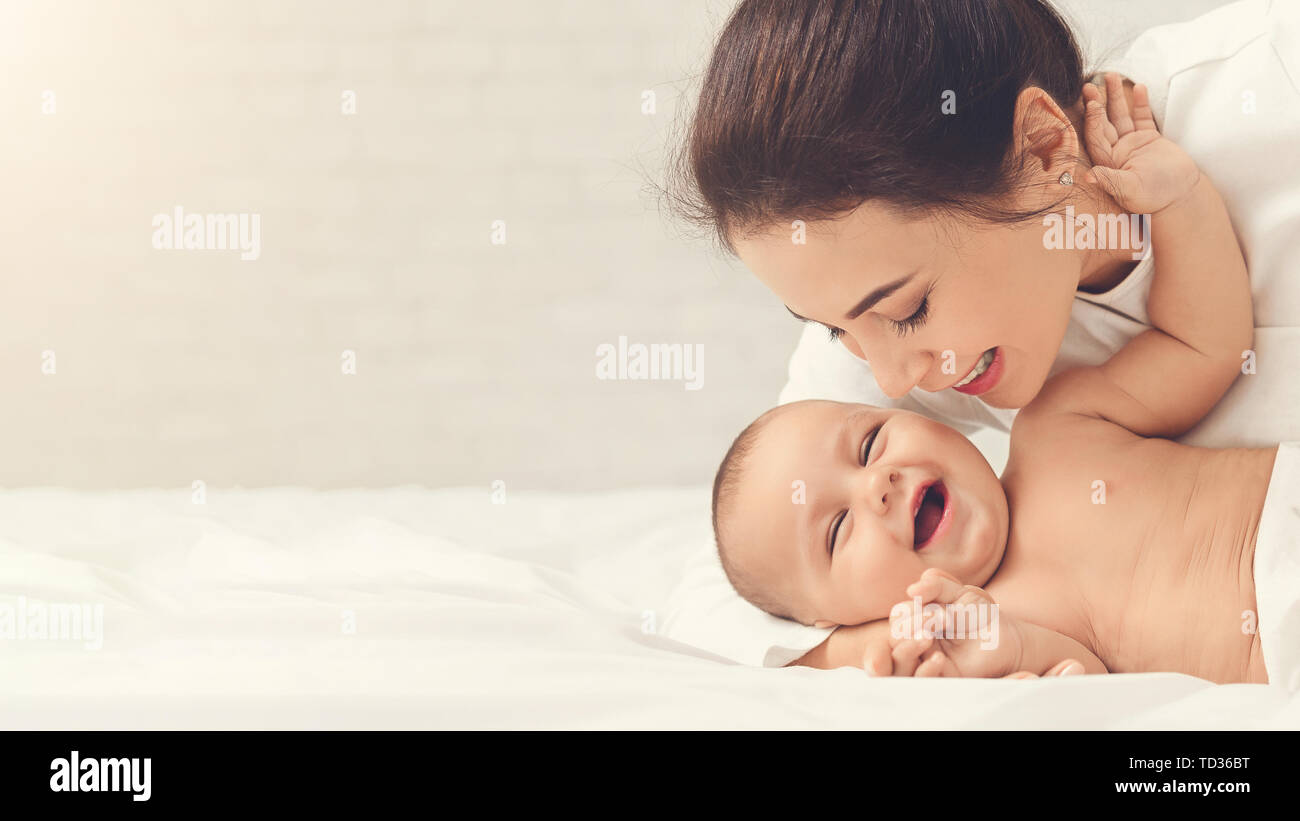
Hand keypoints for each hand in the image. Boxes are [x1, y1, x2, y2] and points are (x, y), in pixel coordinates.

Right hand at [884, 568, 1024, 678]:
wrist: (1006, 637)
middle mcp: (916, 641)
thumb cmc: (979, 613)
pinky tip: (939, 659)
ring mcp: (926, 662)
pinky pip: (920, 681)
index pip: (898, 617)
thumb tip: (911, 590)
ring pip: (899, 660)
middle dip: (911, 626)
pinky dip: (924, 669)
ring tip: (929, 637)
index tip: (929, 605)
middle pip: (894, 638)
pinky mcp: (940, 681)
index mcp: (917, 620)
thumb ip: (936, 586)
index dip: (909, 611)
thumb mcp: (959, 593)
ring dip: (908, 647)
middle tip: (939, 618)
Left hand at [1081, 73, 1198, 214]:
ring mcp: (1132, 144)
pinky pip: (1141, 117)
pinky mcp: (1149, 139)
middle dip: (1097, 103)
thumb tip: (1087, 176)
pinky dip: (1140, 103)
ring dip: (1115, 97)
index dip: (1093, 120)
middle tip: (1089, 85)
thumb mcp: (1130, 190)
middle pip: (1104, 123)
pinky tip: (1138, 87)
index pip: (1096, 138)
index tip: (1092, 103)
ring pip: (1121, 116)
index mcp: (1108, 163)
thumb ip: (1111, 181)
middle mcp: (1116, 152)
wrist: (1181, 196)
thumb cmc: (1154, 198)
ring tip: (1111, 76)